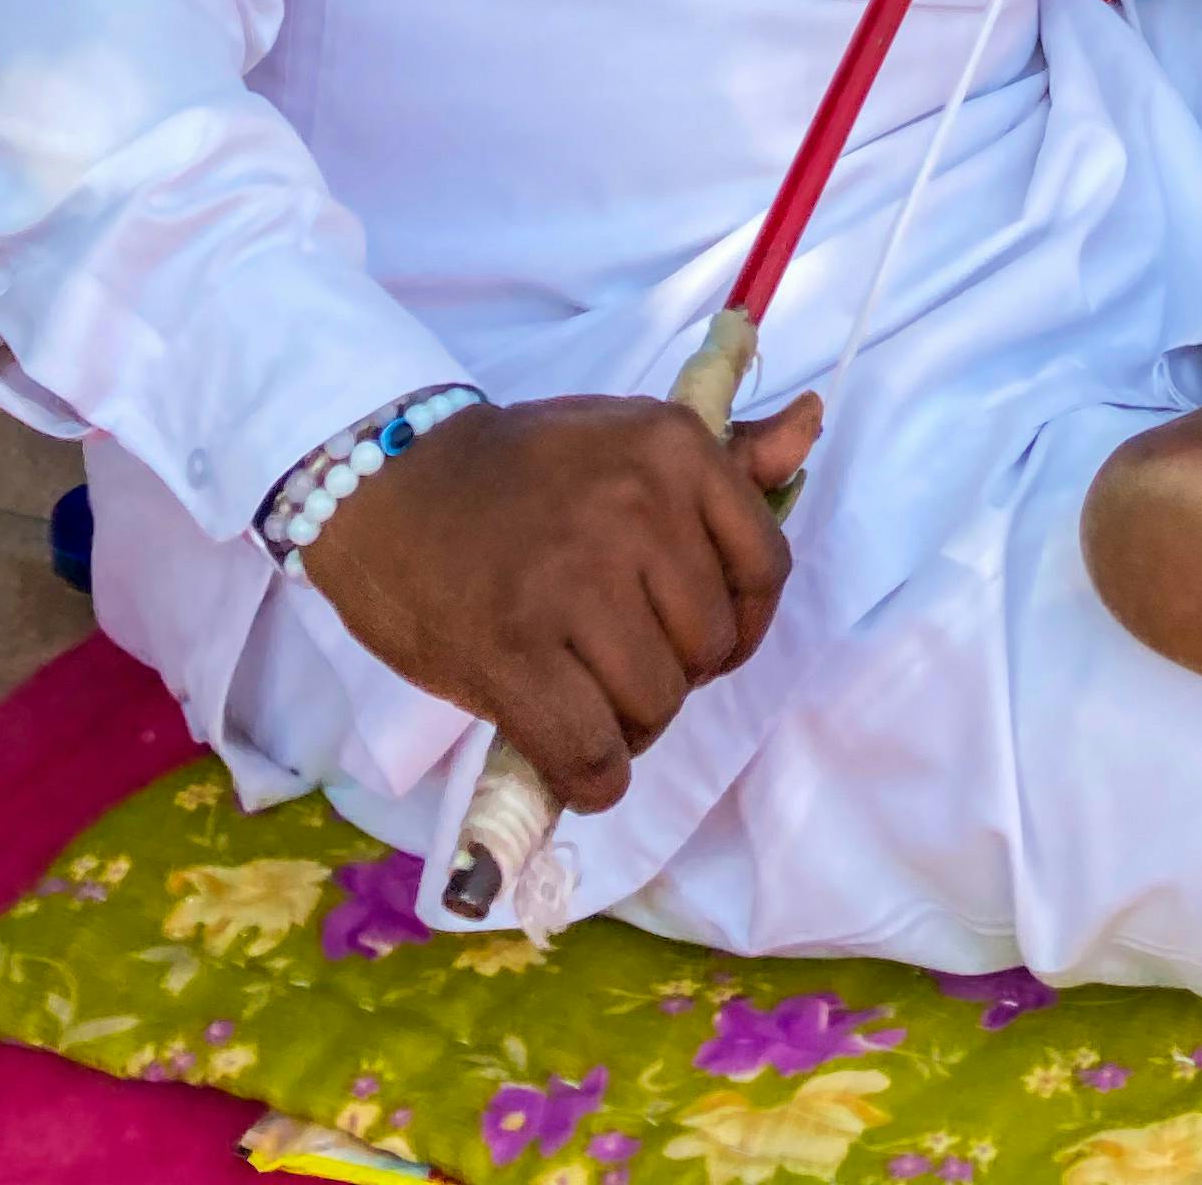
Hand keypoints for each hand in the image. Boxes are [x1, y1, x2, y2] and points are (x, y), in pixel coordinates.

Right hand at [301, 386, 822, 813]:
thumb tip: (813, 423)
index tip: (699, 635)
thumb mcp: (628, 440)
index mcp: (673, 447)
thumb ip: (729, 454)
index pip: (764, 568)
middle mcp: (635, 506)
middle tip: (617, 660)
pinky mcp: (513, 652)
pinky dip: (592, 778)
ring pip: (657, 706)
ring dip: (628, 725)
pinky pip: (594, 756)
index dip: (741, 623)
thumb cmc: (521, 472)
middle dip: (674, 673)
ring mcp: (574, 580)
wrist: (388, 486)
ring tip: (584, 695)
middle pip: (708, 648)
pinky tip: (570, 756)